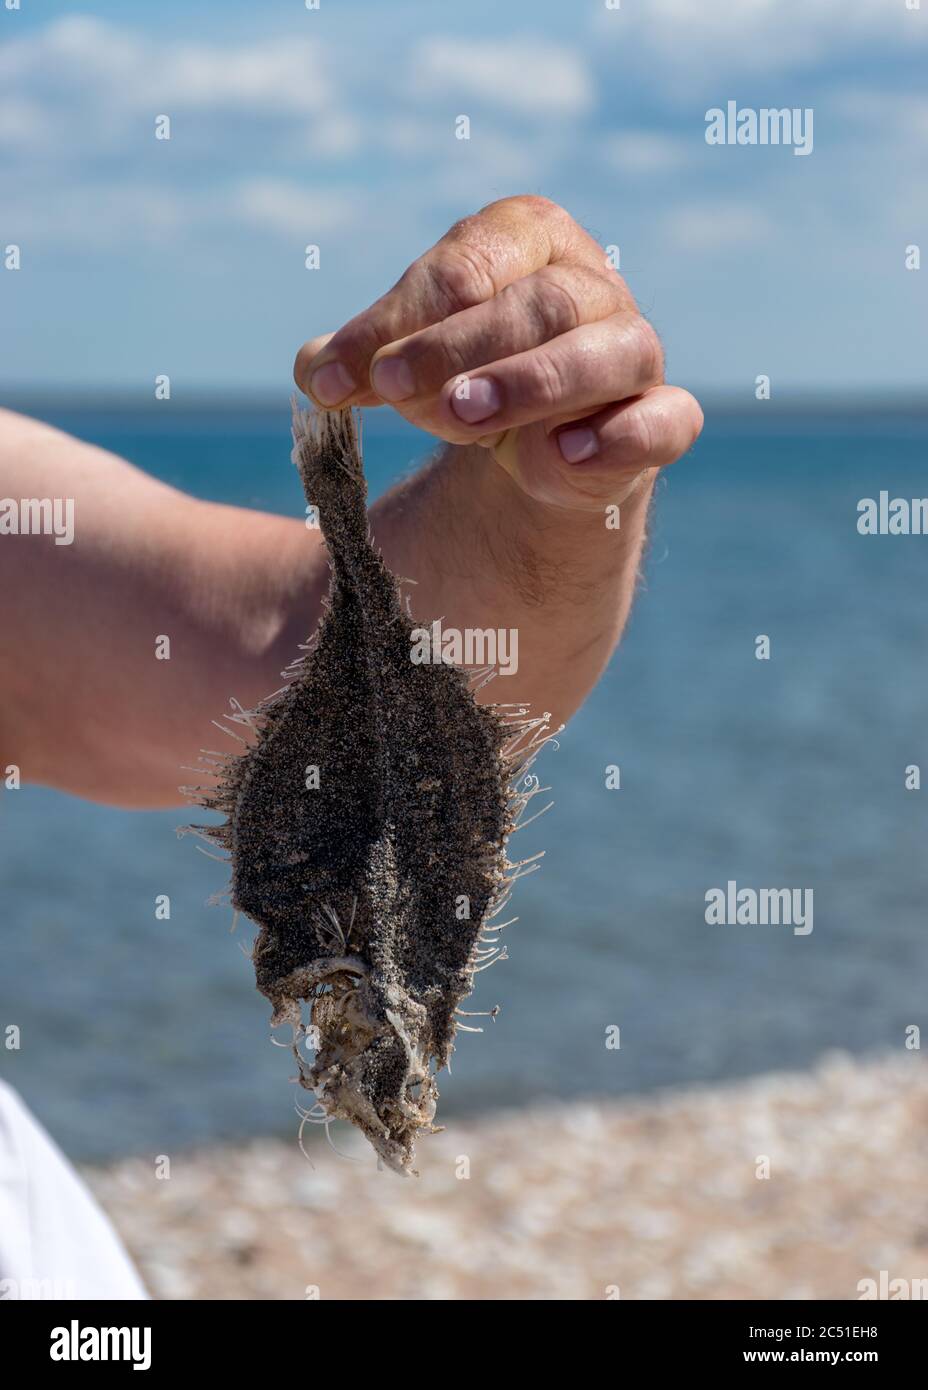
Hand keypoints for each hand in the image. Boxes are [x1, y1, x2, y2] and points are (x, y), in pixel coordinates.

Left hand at [294, 195, 701, 512]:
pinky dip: (625, 433)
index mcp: (528, 241)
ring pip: (605, 352)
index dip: (397, 318)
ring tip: (460, 414)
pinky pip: (664, 420)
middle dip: (456, 345)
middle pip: (536, 303)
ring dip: (531, 381)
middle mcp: (592, 284)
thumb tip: (315, 369)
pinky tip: (568, 452)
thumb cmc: (468, 380)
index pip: (467, 264)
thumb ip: (355, 362)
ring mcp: (635, 351)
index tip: (334, 376)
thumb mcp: (403, 365)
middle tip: (391, 386)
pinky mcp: (659, 419)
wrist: (536, 454)